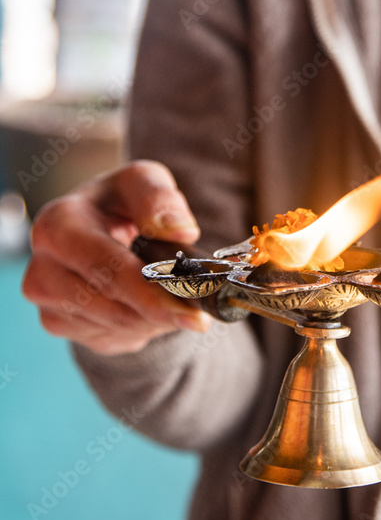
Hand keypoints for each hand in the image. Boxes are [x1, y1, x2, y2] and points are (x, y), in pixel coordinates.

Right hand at [22, 160, 211, 355]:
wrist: (99, 228)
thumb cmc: (121, 203)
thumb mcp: (142, 182)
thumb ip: (159, 198)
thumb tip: (178, 229)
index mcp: (58, 225)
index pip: (108, 269)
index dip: (152, 293)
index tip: (192, 309)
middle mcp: (42, 265)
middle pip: (113, 307)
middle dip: (161, 312)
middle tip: (199, 314)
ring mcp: (47, 300)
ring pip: (116, 326)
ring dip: (152, 320)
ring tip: (169, 296)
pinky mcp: (57, 323)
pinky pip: (109, 337)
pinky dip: (137, 327)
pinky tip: (143, 305)